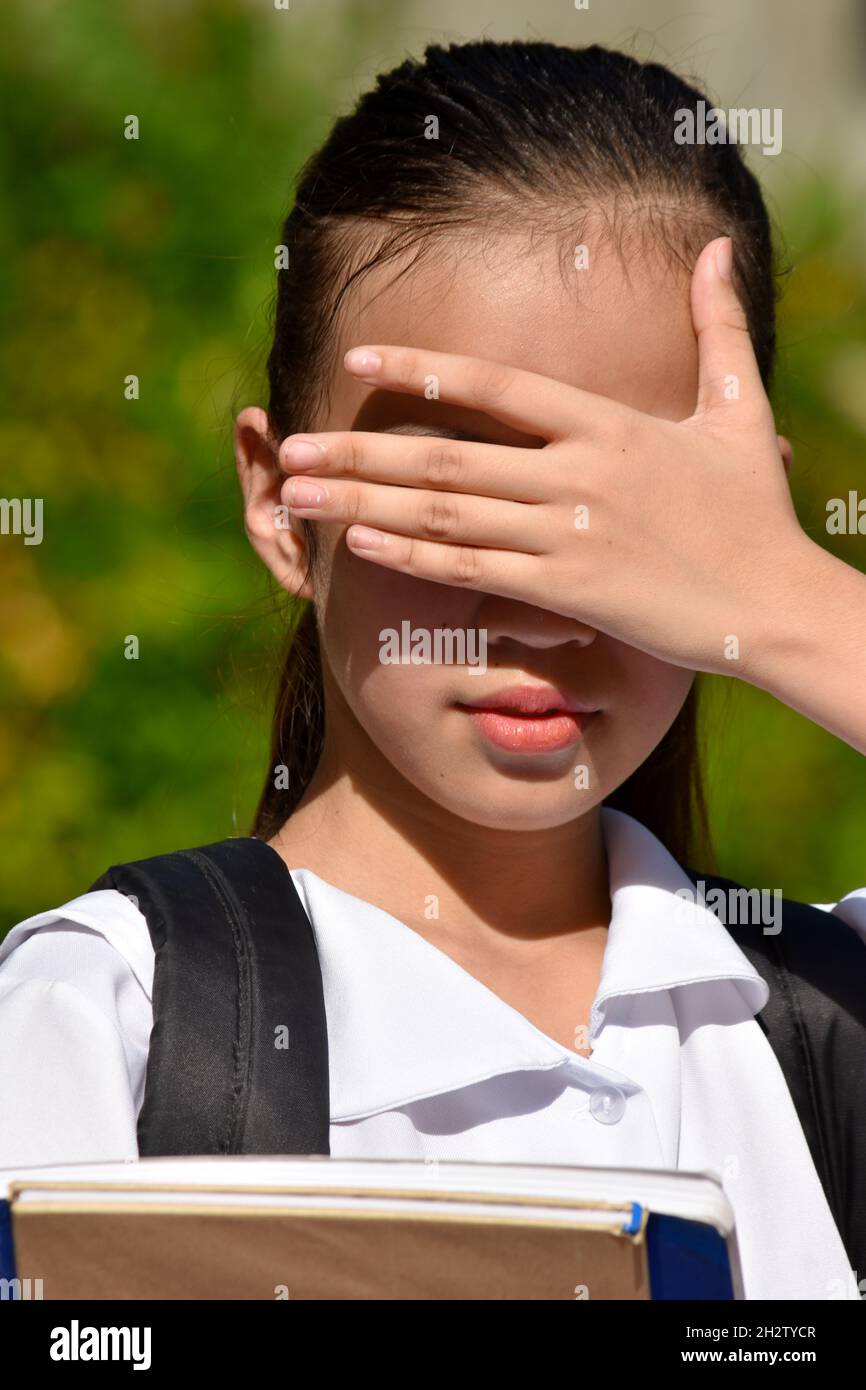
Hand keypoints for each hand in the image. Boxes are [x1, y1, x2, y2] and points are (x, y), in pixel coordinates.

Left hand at [278, 237, 809, 679]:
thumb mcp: (742, 410)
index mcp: (609, 424)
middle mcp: (578, 474)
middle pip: (444, 456)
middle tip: (287, 450)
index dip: (421, 369)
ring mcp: (568, 535)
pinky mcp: (568, 593)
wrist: (777, 604)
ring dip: (361, 506)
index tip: (356, 360)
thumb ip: (718, 325)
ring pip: (444, 516)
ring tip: (294, 496)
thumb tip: (715, 246)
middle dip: (356, 453)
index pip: (496, 385)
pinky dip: (412, 559)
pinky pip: (474, 572)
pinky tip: (358, 548)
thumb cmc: (758, 509)